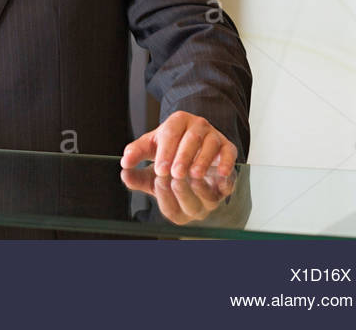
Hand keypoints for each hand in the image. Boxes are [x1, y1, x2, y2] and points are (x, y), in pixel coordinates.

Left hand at [120, 110, 237, 178]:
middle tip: (175, 175)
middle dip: (183, 157)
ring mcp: (214, 134)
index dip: (165, 152)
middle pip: (191, 138)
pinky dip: (227, 163)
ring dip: (203, 161)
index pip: (170, 133)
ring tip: (194, 175)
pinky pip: (230, 152)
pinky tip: (221, 174)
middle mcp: (198, 124)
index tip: (160, 170)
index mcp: (177, 120)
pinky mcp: (228, 147)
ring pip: (211, 145)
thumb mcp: (152, 147)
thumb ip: (137, 153)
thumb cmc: (170, 148)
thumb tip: (124, 163)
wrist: (194, 145)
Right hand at [120, 165, 234, 224]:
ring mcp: (213, 194)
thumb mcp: (150, 166)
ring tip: (189, 169)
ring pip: (210, 194)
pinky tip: (220, 170)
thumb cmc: (170, 161)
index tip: (158, 174)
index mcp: (177, 208)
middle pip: (192, 206)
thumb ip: (138, 171)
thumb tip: (125, 170)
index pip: (171, 210)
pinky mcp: (227, 177)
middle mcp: (196, 207)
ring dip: (199, 182)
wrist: (192, 146)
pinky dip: (227, 178)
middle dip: (182, 189)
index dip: (165, 194)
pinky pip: (230, 182)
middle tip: (172, 172)